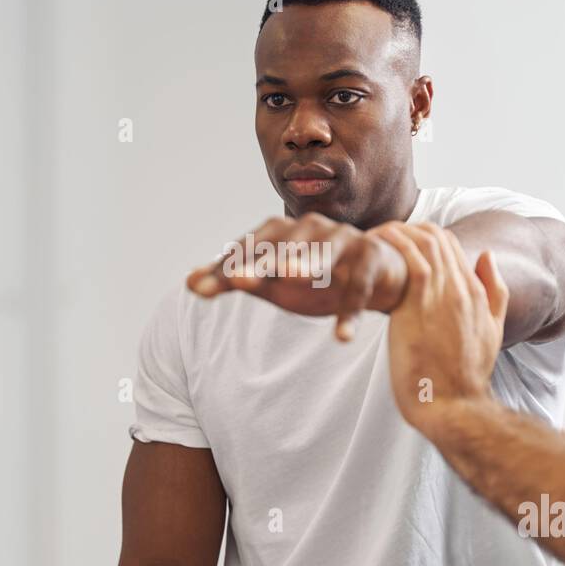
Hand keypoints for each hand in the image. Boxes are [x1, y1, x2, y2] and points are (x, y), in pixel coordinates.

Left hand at [186, 213, 407, 340]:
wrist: (377, 269)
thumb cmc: (314, 273)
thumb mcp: (272, 280)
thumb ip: (233, 279)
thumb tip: (187, 283)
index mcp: (284, 231)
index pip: (250, 247)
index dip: (228, 266)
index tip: (201, 289)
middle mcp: (312, 228)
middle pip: (285, 245)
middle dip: (264, 261)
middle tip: (241, 279)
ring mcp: (344, 240)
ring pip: (325, 252)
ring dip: (309, 263)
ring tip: (292, 276)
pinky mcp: (371, 258)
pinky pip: (360, 286)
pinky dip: (351, 310)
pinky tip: (342, 338)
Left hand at [374, 222, 507, 436]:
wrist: (453, 407)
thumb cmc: (463, 379)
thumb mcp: (492, 333)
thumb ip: (493, 293)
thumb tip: (486, 255)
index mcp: (477, 293)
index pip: (451, 245)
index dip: (423, 237)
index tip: (398, 243)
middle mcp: (463, 286)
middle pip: (437, 235)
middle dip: (407, 228)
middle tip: (379, 236)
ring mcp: (443, 292)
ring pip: (424, 239)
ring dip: (395, 231)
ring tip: (370, 237)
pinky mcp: (420, 303)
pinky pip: (409, 258)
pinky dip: (391, 245)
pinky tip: (370, 246)